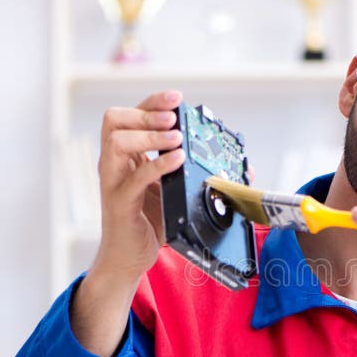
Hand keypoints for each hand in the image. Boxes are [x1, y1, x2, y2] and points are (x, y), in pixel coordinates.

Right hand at [93, 90, 184, 284]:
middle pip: (114, 120)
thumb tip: (243, 169)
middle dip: (146, 113)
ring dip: (149, 135)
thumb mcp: (176, 191)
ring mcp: (113, 182)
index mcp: (126, 156)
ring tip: (177, 139)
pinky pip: (134, 178)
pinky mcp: (120, 204)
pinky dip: (157, 165)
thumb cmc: (152, 223)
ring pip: (116, 141)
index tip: (177, 98)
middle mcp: (114, 164)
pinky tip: (177, 160)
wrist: (131, 258)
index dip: (152, 102)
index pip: (130, 116)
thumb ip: (197, 175)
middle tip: (174, 119)